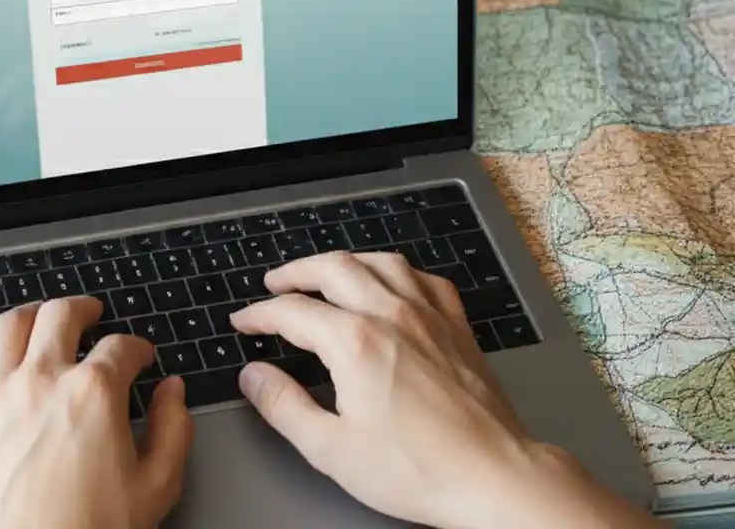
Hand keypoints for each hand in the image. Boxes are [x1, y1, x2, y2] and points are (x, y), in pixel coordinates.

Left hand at [0, 296, 193, 528]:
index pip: (122, 347)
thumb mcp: (156, 486)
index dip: (137, 348)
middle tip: (90, 314)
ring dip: (29, 315)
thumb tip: (173, 392)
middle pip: (59, 316)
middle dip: (82, 310)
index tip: (140, 357)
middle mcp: (40, 382)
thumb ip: (173, 429)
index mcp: (93, 394)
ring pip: (6, 327)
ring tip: (39, 318)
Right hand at [230, 251, 661, 528]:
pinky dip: (400, 273)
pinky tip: (392, 283)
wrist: (493, 477)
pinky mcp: (458, 329)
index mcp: (355, 343)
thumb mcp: (331, 449)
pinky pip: (426, 280)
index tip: (245, 322)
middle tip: (275, 284)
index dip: (260, 315)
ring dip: (345, 261)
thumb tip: (255, 377)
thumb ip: (284, 406)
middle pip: (333, 269)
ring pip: (381, 263)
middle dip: (296, 272)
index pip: (292, 312)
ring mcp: (430, 317)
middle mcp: (392, 316)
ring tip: (326, 271)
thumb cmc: (418, 469)